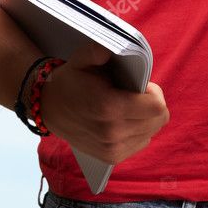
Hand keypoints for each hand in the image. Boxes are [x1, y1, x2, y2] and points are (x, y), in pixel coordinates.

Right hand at [39, 41, 169, 164]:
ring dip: (146, 118)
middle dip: (153, 104)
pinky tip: (125, 121)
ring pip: (151, 132)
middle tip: (137, 95)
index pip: (157, 107)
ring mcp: (111, 149)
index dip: (155, 93)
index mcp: (108, 107)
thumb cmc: (71, 80)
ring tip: (129, 107)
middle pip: (158, 121)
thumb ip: (96, 50)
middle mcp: (112, 132)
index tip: (142, 86)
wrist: (49, 108)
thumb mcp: (81, 59)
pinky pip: (141, 143)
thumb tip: (106, 50)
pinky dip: (139, 131)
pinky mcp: (111, 158)